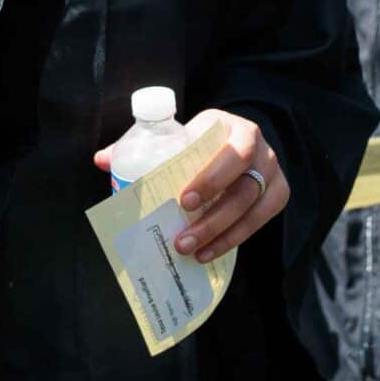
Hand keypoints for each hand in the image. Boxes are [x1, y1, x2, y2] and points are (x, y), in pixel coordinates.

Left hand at [90, 108, 285, 264]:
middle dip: (212, 217)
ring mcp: (272, 174)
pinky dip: (233, 240)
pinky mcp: (277, 195)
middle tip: (182, 238)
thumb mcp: (175, 137)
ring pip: (252, 209)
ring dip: (220, 234)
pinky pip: (260, 222)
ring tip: (190, 251)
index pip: (232, 151)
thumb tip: (102, 160)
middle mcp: (261, 149)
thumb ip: (141, 145)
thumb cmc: (197, 142)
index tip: (183, 200)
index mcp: (233, 127)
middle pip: (243, 187)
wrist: (233, 143)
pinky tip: (209, 252)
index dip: (212, 177)